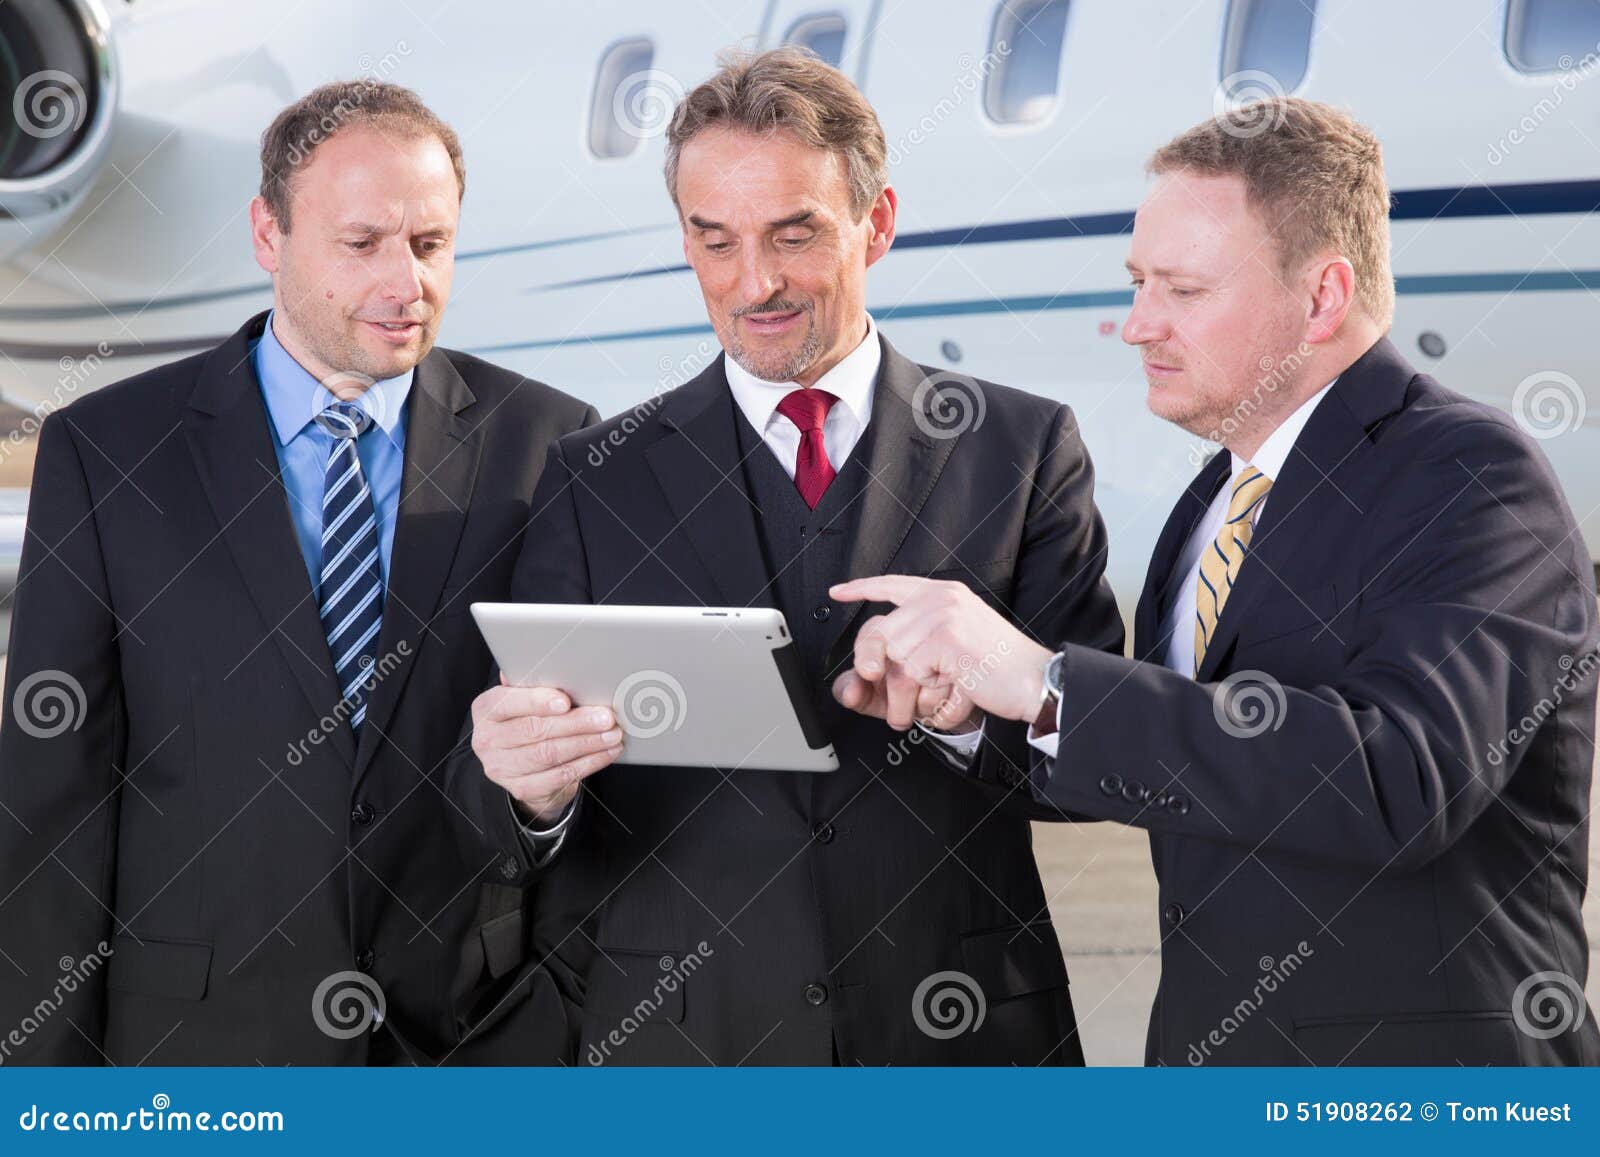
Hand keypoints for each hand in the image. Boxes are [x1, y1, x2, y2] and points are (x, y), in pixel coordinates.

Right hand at [470, 677, 622, 822]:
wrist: (521, 766)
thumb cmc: (527, 720)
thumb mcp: (525, 699)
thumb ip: (534, 683)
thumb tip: (558, 665)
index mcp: (486, 709)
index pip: (509, 703)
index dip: (538, 702)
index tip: (566, 701)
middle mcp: (487, 739)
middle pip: (535, 730)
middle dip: (576, 722)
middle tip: (606, 717)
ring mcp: (502, 768)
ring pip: (550, 754)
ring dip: (588, 743)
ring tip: (612, 734)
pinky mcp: (522, 789)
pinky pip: (561, 775)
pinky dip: (589, 763)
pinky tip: (607, 752)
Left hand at [829, 576, 1054, 724]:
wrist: (1036, 679)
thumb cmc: (1000, 668)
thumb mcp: (957, 642)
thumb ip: (919, 640)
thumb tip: (872, 660)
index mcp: (944, 594)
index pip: (893, 584)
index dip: (862, 588)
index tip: (838, 591)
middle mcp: (941, 598)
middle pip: (880, 630)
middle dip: (880, 663)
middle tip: (904, 686)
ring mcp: (943, 614)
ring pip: (894, 655)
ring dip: (914, 683)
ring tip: (943, 685)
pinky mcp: (945, 637)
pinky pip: (911, 670)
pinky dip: (928, 688)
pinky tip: (954, 683)